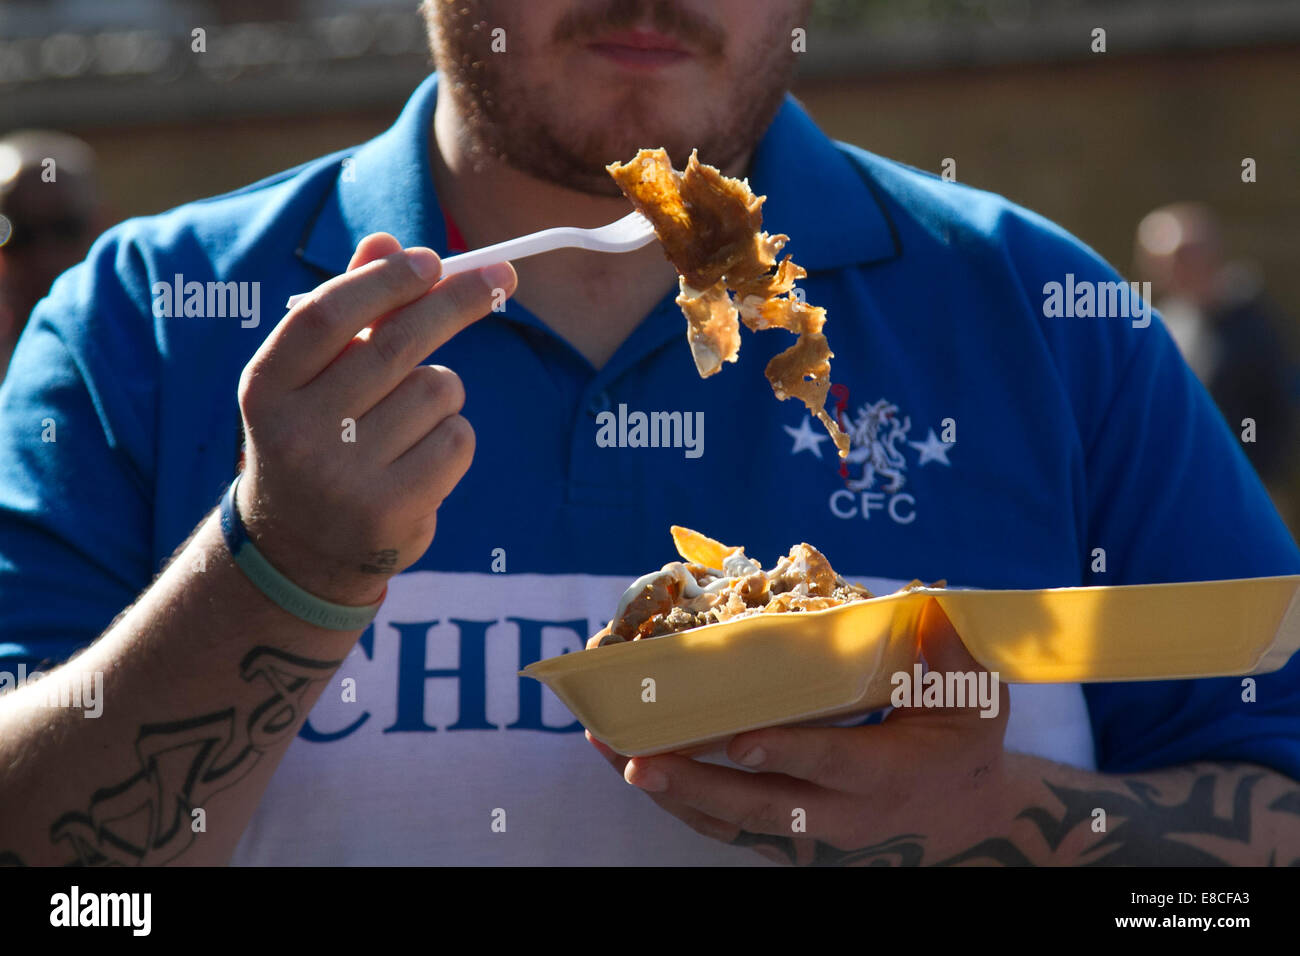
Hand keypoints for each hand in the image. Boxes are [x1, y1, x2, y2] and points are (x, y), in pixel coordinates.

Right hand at [235, 233, 515, 606]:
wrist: (301, 550)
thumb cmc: (317, 438)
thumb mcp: (313, 377)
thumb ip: (350, 309)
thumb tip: (389, 240)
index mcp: (265, 387)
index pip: (326, 315)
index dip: (384, 280)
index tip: (432, 258)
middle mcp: (297, 432)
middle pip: (396, 344)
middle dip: (455, 302)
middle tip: (500, 277)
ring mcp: (343, 477)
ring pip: (436, 390)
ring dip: (442, 390)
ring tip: (409, 420)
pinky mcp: (391, 511)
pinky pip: (457, 438)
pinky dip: (454, 435)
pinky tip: (422, 457)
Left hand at [585, 600, 1011, 864]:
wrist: (963, 826)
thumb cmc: (962, 751)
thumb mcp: (976, 705)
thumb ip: (955, 659)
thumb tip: (931, 603)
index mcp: (886, 776)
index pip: (829, 767)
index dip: (784, 754)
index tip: (737, 741)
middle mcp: (841, 815)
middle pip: (760, 806)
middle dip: (697, 785)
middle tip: (638, 760)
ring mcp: (809, 836)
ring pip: (732, 822)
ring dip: (672, 793)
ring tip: (615, 757)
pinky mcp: (788, 841)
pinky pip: (728, 828)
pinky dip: (681, 803)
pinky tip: (635, 769)